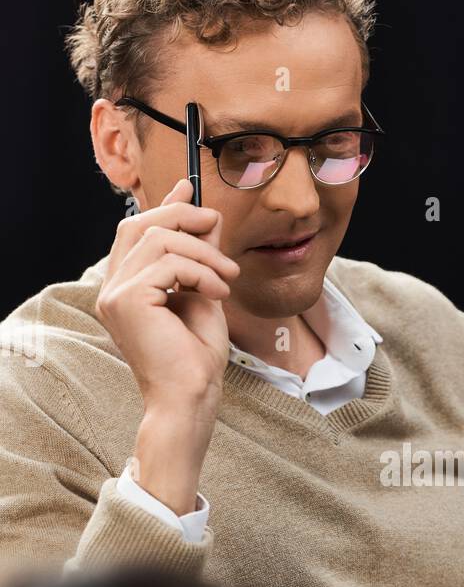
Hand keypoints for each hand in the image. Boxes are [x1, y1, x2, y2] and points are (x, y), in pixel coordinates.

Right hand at [96, 178, 239, 413]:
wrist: (190, 398)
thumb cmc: (196, 359)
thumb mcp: (204, 295)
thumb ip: (200, 258)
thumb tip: (207, 218)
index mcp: (127, 288)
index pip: (137, 231)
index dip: (164, 204)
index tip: (189, 188)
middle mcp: (113, 288)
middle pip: (140, 224)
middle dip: (184, 216)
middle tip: (218, 227)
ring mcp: (115, 294)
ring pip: (159, 238)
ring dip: (203, 252)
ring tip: (228, 278)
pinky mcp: (127, 300)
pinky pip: (168, 262)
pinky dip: (202, 272)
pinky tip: (218, 293)